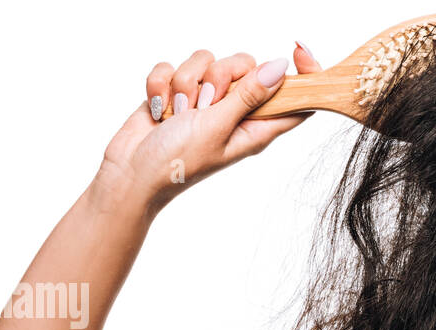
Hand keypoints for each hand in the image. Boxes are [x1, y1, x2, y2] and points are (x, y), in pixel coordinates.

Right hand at [91, 44, 323, 214]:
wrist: (131, 172)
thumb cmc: (179, 162)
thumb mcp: (218, 127)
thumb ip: (248, 95)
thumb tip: (279, 68)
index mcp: (256, 126)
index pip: (294, 99)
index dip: (304, 74)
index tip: (298, 51)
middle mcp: (234, 111)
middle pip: (246, 66)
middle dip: (219, 76)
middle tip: (205, 105)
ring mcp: (205, 101)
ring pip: (206, 60)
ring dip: (186, 84)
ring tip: (179, 114)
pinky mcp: (178, 92)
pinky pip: (174, 65)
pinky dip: (162, 84)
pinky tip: (160, 108)